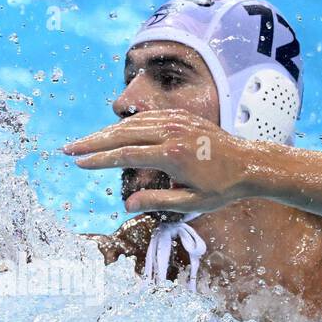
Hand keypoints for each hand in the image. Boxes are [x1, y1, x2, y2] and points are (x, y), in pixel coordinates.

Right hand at [63, 109, 263, 215]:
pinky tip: (113, 133)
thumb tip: (126, 205)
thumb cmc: (223, 187)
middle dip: (92, 142)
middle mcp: (171, 133)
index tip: (79, 163)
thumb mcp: (191, 202)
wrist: (252, 164)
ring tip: (85, 142)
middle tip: (69, 149)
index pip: (125, 155)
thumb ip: (156, 201)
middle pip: (121, 134)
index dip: (99, 159)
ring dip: (105, 132)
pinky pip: (145, 118)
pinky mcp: (180, 116)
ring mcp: (175, 121)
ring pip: (131, 124)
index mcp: (172, 155)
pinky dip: (125, 125)